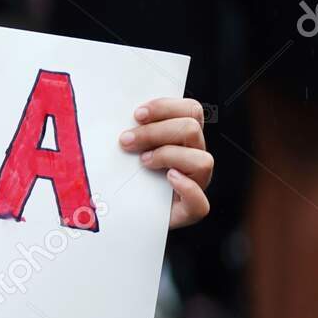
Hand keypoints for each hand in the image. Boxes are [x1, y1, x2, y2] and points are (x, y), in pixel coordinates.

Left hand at [119, 97, 212, 228]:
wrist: (121, 210)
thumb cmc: (122, 173)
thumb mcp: (125, 146)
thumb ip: (130, 128)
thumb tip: (114, 110)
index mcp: (182, 137)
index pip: (191, 110)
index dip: (166, 107)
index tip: (137, 114)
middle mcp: (193, 157)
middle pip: (192, 129)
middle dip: (155, 132)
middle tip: (126, 141)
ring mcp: (195, 184)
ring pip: (203, 160)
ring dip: (168, 156)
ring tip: (143, 162)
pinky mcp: (188, 210)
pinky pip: (200, 202)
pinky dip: (186, 188)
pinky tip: (168, 179)